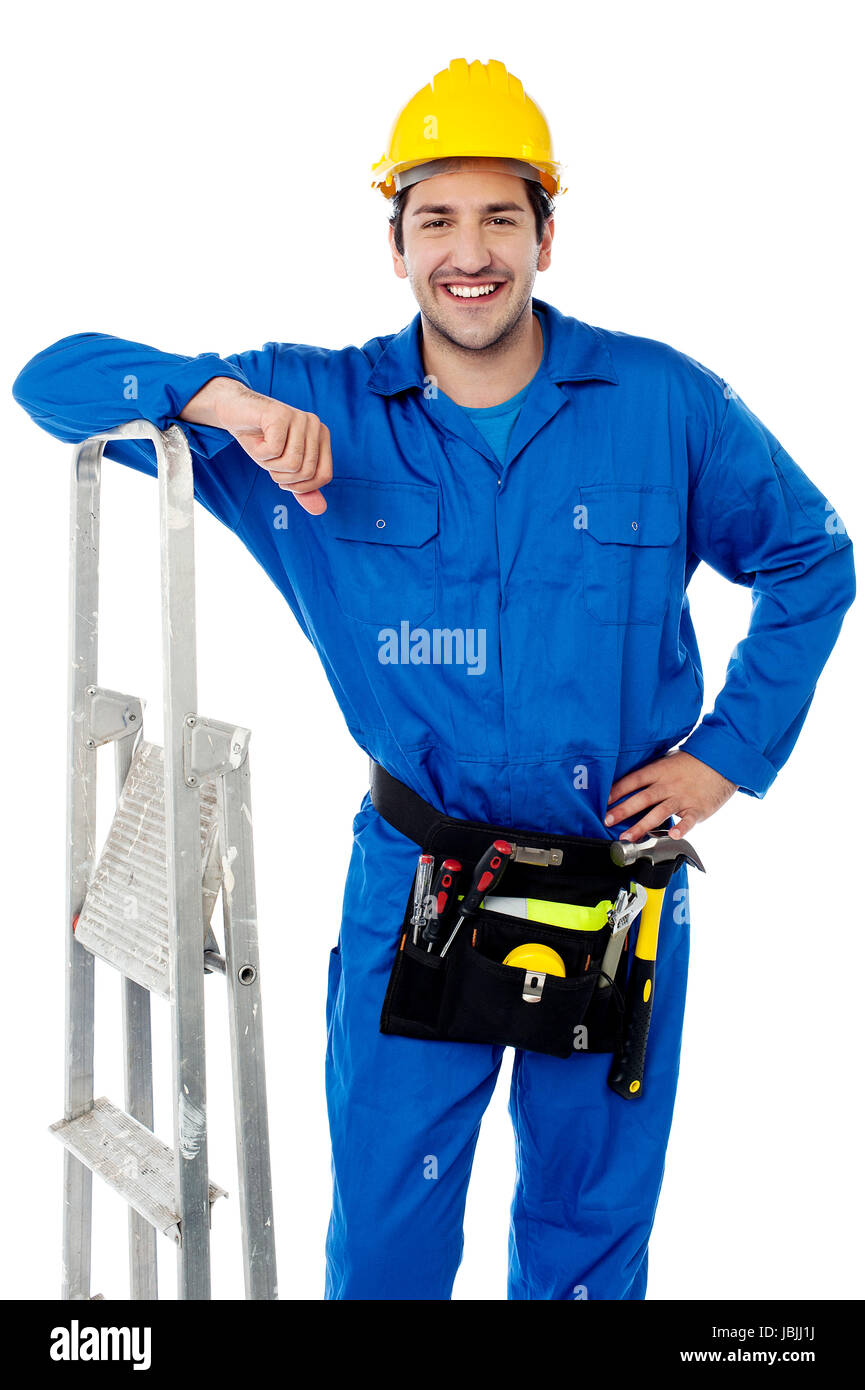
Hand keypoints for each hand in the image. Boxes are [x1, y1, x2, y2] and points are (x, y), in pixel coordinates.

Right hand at [180, 377, 331, 514]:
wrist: (235, 411)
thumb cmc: (261, 440)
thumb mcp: (283, 469)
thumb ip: (302, 488)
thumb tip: (320, 510)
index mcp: (322, 436)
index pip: (324, 476)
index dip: (302, 487)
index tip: (284, 477)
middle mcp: (315, 424)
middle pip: (306, 472)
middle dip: (282, 475)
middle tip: (270, 458)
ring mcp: (299, 417)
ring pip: (291, 464)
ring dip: (270, 464)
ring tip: (264, 448)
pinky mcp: (280, 414)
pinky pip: (274, 451)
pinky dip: (260, 453)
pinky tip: (257, 438)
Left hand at [605, 750, 736, 842]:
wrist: (721, 760)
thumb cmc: (692, 762)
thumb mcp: (668, 761)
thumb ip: (651, 774)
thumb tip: (629, 783)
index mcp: (659, 771)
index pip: (633, 781)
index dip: (617, 790)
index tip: (602, 801)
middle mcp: (668, 785)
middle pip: (642, 798)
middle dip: (623, 810)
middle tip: (607, 820)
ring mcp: (683, 797)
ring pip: (659, 812)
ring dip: (642, 826)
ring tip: (627, 837)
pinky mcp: (697, 808)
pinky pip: (688, 820)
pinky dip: (682, 828)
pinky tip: (674, 835)